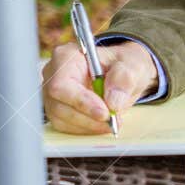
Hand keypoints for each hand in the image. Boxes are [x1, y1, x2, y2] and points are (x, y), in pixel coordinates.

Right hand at [41, 40, 158, 133]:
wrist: (124, 73)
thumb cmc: (123, 64)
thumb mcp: (132, 64)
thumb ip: (124, 78)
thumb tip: (113, 102)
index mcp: (66, 56)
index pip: (61, 84)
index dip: (81, 101)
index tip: (104, 112)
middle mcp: (53, 74)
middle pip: (58, 105)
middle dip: (88, 118)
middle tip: (113, 120)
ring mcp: (52, 93)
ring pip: (60, 118)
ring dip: (89, 125)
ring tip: (112, 120)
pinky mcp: (57, 109)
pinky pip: (65, 126)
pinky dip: (86, 128)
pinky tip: (101, 122)